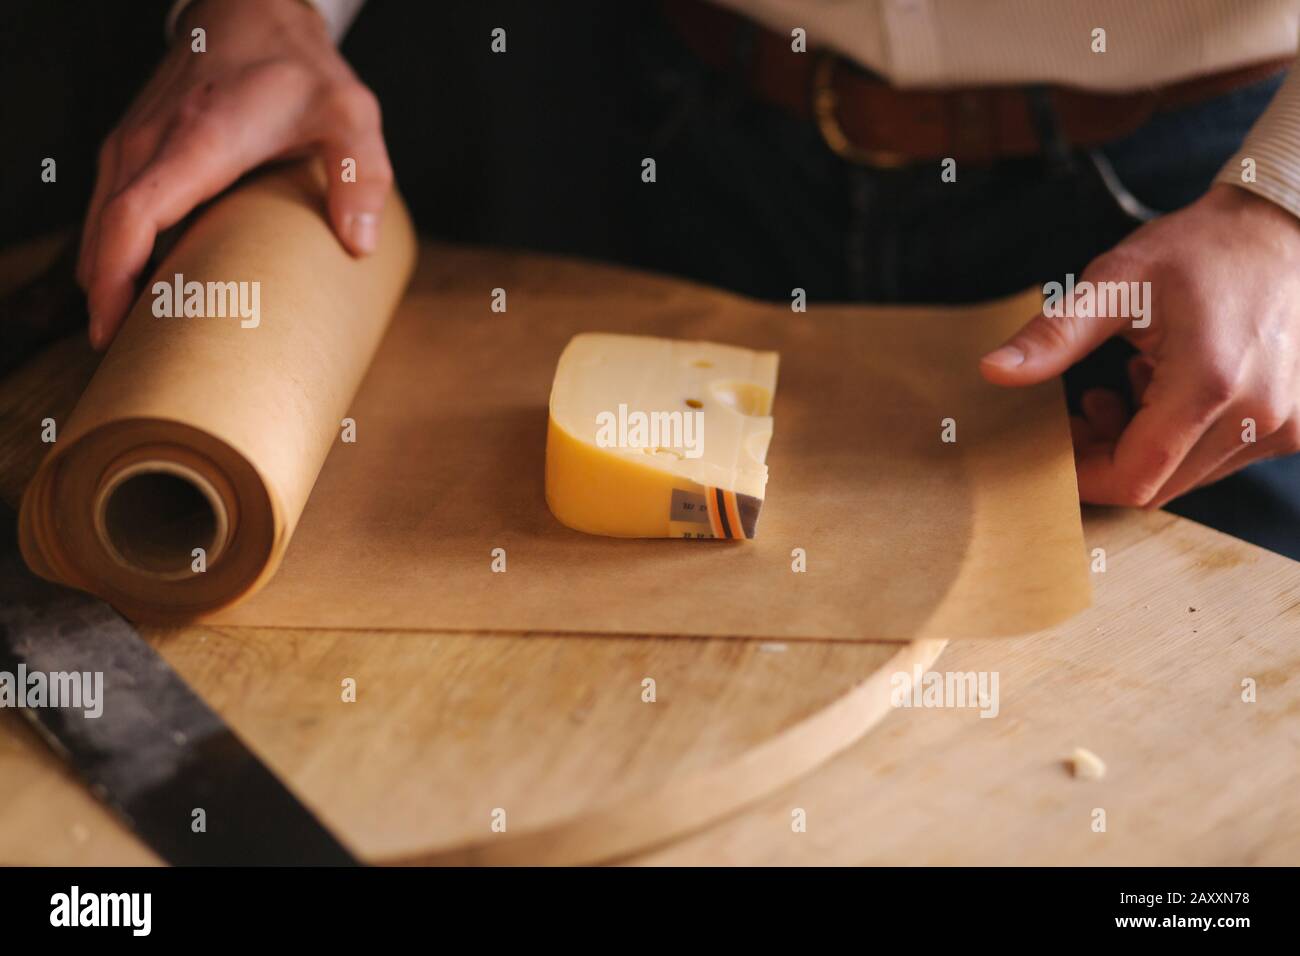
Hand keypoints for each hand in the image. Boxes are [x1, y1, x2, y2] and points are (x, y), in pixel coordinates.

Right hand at [78, 0, 391, 347]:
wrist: (253, 9)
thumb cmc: (300, 67)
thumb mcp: (349, 115)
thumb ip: (361, 175)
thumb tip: (359, 245)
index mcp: (199, 142)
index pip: (133, 216)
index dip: (115, 278)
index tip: (111, 328)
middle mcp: (152, 142)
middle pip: (104, 230)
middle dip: (105, 296)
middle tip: (125, 357)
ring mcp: (135, 141)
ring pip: (99, 219)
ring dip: (106, 275)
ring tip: (127, 334)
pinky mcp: (134, 145)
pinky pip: (110, 205)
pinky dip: (112, 247)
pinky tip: (133, 285)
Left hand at [980, 183, 1299, 507]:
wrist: (1285, 229)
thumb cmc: (1203, 249)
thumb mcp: (1117, 282)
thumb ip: (1055, 335)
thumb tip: (994, 371)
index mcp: (1210, 385)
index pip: (1132, 477)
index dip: (1082, 473)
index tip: (1055, 442)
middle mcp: (1258, 417)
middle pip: (1157, 485)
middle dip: (1107, 456)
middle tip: (1086, 405)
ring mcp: (1284, 426)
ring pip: (1186, 476)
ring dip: (1143, 445)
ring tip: (1132, 380)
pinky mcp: (1295, 426)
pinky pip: (1219, 458)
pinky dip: (1182, 437)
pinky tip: (1170, 385)